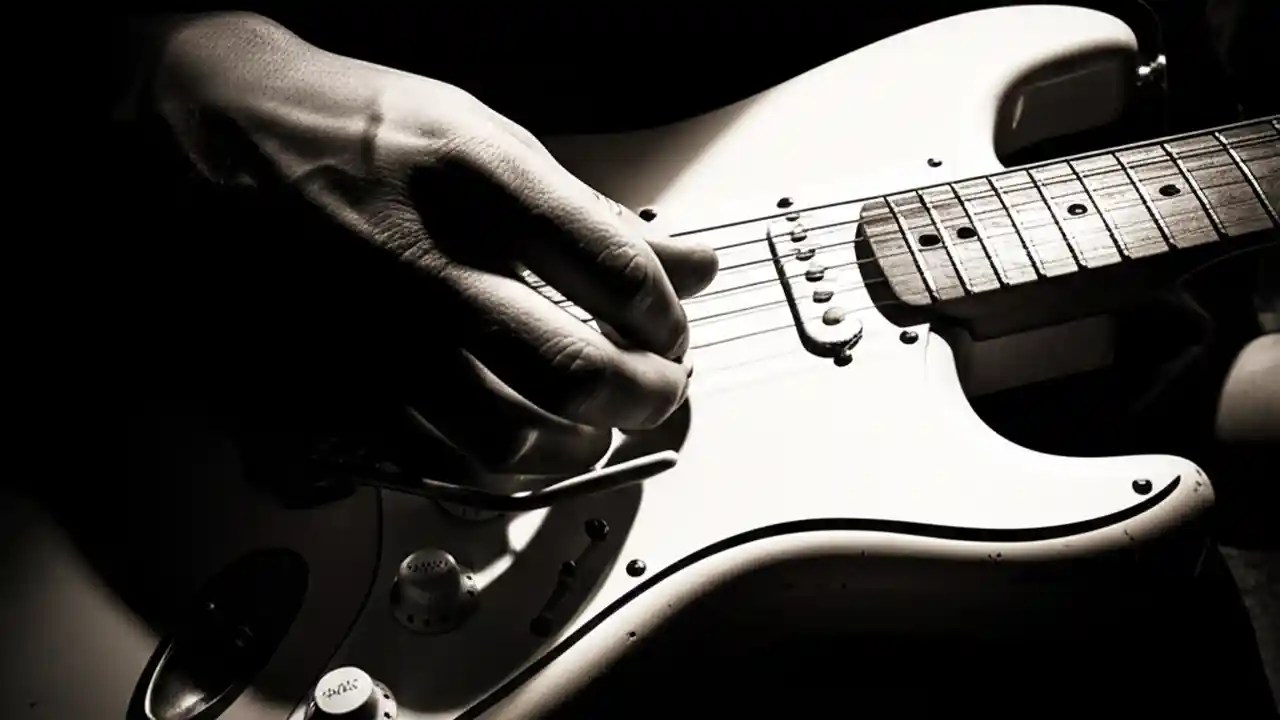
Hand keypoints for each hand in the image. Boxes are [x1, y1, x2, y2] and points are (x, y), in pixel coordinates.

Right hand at [149, 13, 717, 473]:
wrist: (196, 140)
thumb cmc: (343, 132)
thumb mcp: (479, 137)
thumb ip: (589, 213)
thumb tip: (686, 264)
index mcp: (472, 181)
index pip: (618, 274)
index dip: (666, 317)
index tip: (667, 328)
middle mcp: (420, 266)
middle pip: (578, 372)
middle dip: (645, 396)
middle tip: (652, 392)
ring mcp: (365, 339)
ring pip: (509, 441)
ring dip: (572, 445)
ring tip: (583, 426)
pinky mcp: (317, 392)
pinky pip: (427, 461)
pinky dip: (483, 462)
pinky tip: (498, 435)